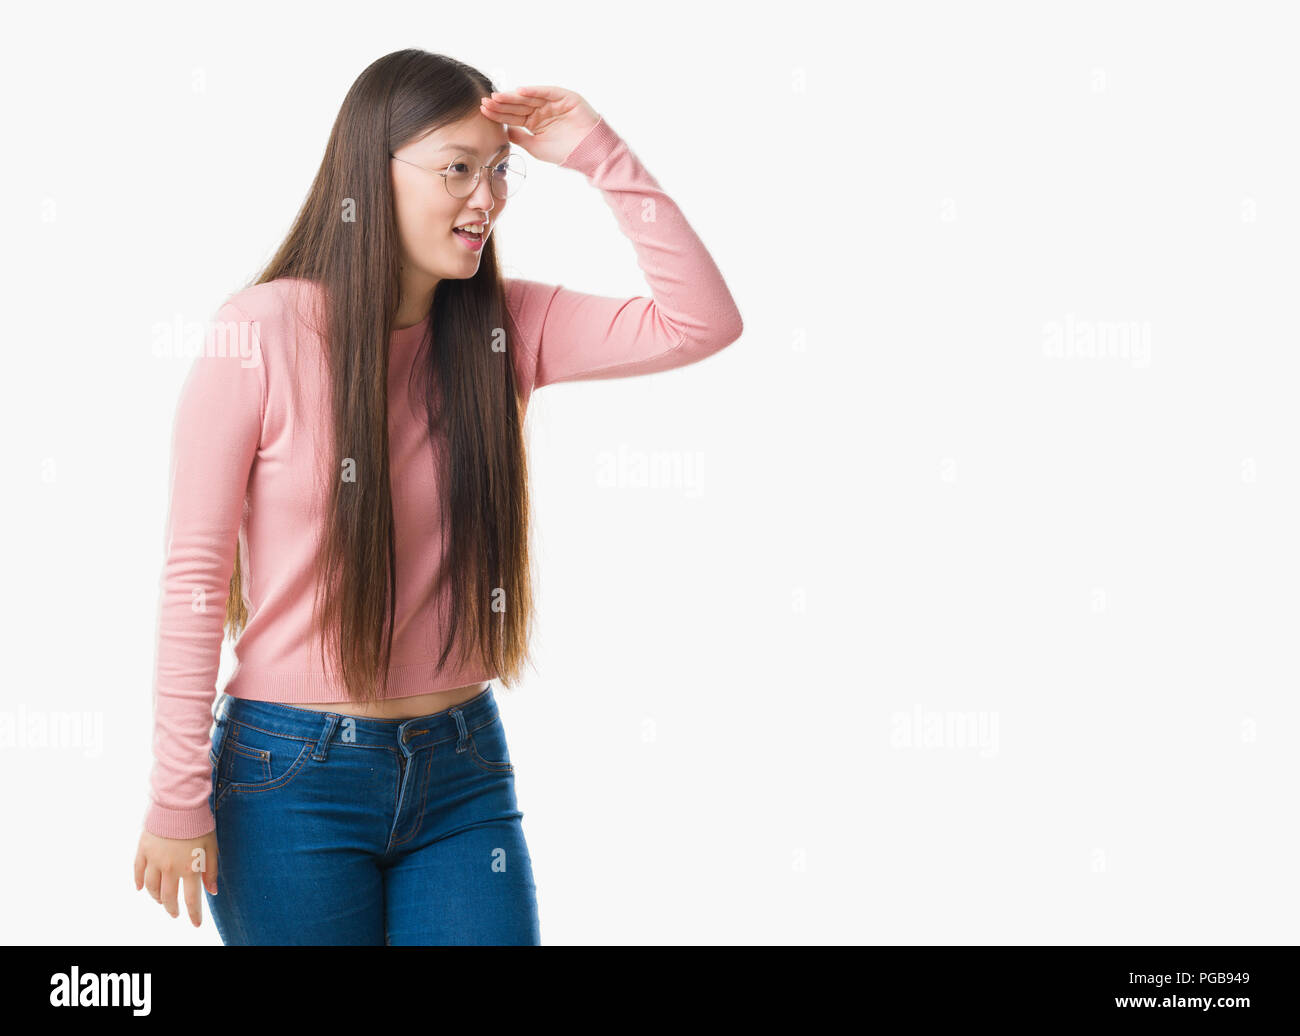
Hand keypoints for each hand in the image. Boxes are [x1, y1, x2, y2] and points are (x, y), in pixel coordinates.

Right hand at [134, 828, 219, 927]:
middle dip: (172, 908)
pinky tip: (140, 888)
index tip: (195, 924)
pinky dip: (137, 882)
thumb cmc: (199, 824)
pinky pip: (137, 871)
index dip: (193, 914)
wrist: (179, 803)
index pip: (191, 899)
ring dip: (156, 897)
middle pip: (168, 897)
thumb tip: (212, 892)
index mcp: (189, 868)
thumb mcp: (212, 847)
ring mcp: (154, 859)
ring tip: (161, 900)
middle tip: (174, 913)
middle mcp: (170, 868)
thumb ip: (212, 871)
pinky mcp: (143, 849)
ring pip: (151, 887)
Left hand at [479, 86, 601, 165]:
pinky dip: (535, 91)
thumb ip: (519, 136)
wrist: (587, 154)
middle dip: (502, 103)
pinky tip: (520, 91)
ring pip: (530, 97)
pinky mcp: (565, 97)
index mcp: (534, 121)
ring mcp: (553, 102)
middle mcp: (542, 110)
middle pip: (518, 104)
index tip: (483, 110)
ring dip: (514, 96)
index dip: (499, 113)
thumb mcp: (535, 146)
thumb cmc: (564, 152)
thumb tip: (502, 130)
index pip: (513, 115)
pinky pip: (547, 92)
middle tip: (486, 101)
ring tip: (498, 97)